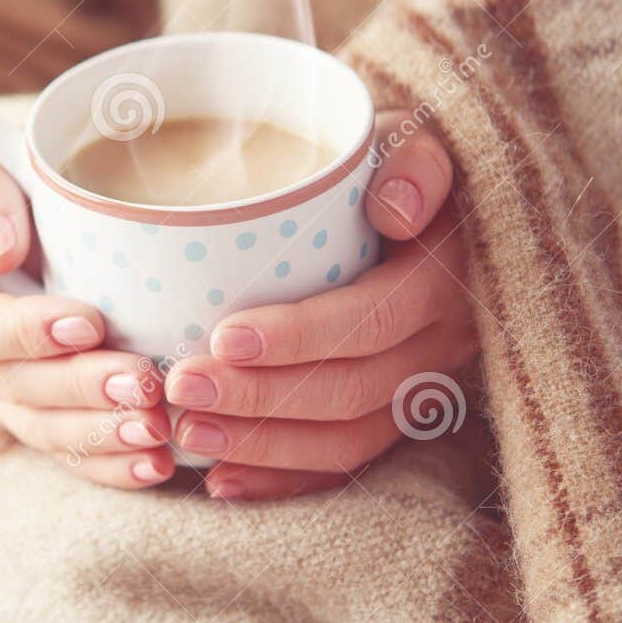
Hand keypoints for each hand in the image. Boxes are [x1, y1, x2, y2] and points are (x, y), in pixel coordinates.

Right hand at [0, 148, 174, 488]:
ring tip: (157, 431)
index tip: (90, 321)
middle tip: (144, 386)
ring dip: (98, 435)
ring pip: (38, 427)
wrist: (12, 206)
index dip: (24, 333)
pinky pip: (63, 448)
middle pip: (8, 386)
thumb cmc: (1, 172)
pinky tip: (156, 465)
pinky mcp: (27, 410)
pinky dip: (110, 462)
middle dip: (79, 391)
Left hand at [164, 112, 478, 499]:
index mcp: (442, 278)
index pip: (371, 321)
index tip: (223, 336)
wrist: (439, 204)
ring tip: (186, 434)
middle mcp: (440, 344)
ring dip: (263, 446)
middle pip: (350, 391)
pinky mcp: (396, 416)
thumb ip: (413, 160)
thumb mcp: (410, 138)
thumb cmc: (395, 163)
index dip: (299, 337)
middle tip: (180, 389)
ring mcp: (421, 388)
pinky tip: (220, 484)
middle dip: (260, 399)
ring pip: (346, 440)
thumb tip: (394, 209)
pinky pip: (344, 464)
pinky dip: (282, 481)